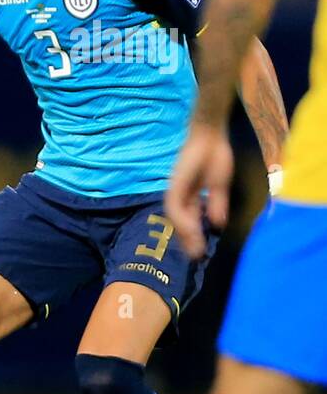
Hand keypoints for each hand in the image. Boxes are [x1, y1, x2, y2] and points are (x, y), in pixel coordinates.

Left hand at [164, 123, 232, 258]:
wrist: (210, 135)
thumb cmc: (215, 156)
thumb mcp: (218, 186)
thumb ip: (216, 204)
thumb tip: (218, 224)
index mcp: (189, 195)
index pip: (188, 220)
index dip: (193, 237)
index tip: (200, 252)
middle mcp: (179, 194)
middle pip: (179, 222)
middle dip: (187, 241)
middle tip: (195, 258)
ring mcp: (175, 189)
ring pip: (176, 217)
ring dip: (185, 234)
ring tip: (195, 250)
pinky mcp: (175, 184)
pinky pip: (176, 206)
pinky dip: (183, 220)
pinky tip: (192, 231)